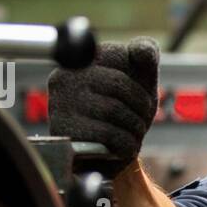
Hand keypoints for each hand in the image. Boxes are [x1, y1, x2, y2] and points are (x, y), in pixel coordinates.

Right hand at [47, 37, 159, 170]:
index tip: (138, 97)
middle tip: (142, 118)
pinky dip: (126, 143)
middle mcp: (64, 77)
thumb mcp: (141, 78)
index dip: (139, 81)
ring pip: (113, 110)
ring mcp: (60, 104)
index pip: (121, 55)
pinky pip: (107, 134)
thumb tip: (140, 51)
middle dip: (141, 105)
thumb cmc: (127, 109)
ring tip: (133, 132)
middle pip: (118, 84)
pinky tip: (124, 147)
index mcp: (82, 59)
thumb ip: (146, 55)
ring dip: (135, 126)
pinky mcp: (64, 132)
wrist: (109, 155)